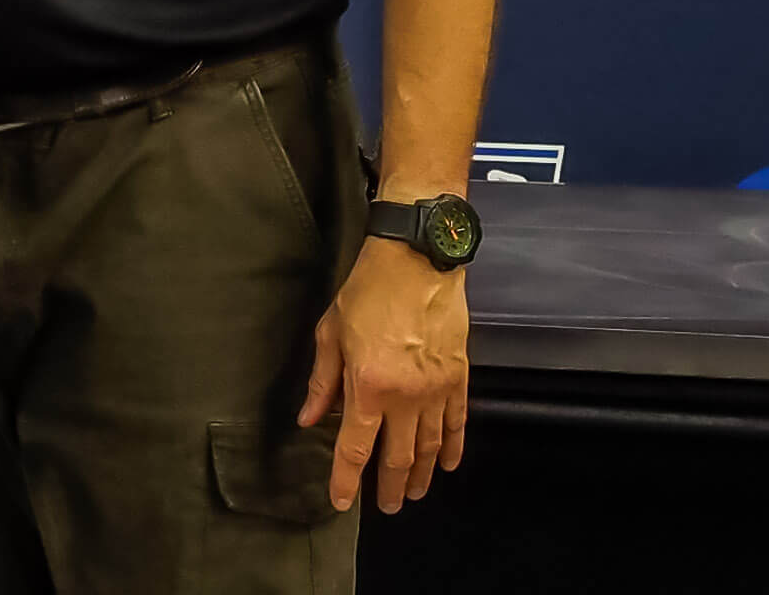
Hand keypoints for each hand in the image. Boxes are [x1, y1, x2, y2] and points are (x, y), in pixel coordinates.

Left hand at [299, 236, 471, 513]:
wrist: (417, 261)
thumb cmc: (366, 292)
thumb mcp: (330, 332)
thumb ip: (322, 382)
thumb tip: (308, 419)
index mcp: (368, 386)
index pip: (355, 447)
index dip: (346, 479)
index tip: (341, 502)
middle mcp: (406, 397)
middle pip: (398, 457)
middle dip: (389, 488)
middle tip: (385, 507)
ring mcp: (437, 391)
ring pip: (430, 447)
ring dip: (420, 475)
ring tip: (412, 493)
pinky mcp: (459, 378)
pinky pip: (457, 424)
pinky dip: (452, 449)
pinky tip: (445, 465)